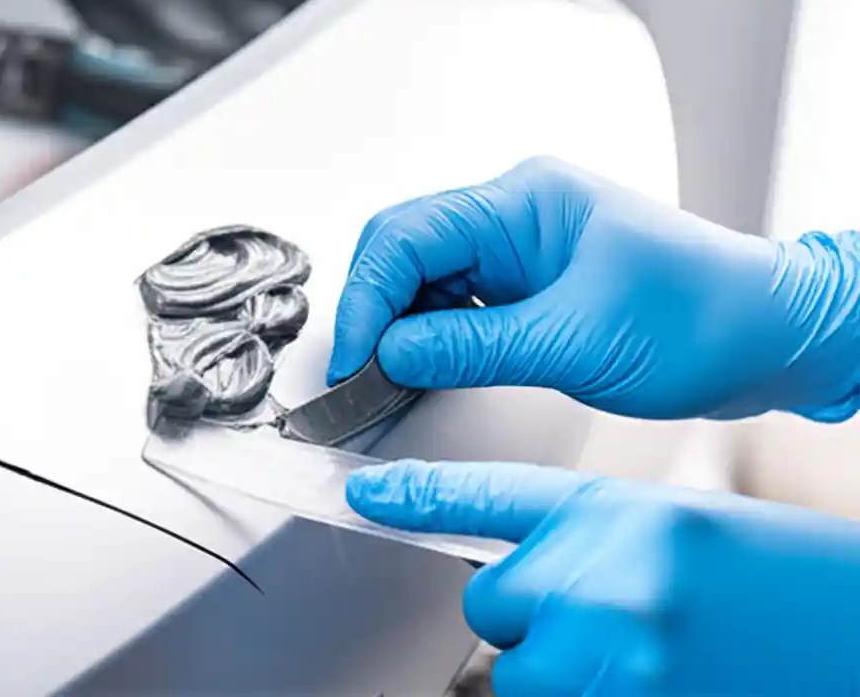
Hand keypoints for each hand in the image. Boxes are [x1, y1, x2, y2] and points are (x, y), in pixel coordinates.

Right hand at [329, 156, 859, 420]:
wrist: (768, 336)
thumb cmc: (702, 317)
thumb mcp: (574, 342)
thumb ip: (471, 348)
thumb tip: (391, 354)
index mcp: (525, 202)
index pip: (408, 235)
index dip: (367, 300)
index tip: (353, 360)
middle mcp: (515, 215)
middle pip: (405, 252)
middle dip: (373, 313)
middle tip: (357, 376)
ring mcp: (519, 249)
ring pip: (424, 280)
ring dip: (398, 329)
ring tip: (381, 382)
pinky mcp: (525, 285)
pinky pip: (454, 304)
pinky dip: (428, 339)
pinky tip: (418, 371)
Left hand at [347, 459, 859, 695]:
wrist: (841, 633)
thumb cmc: (759, 580)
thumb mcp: (664, 529)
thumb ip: (578, 541)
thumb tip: (509, 579)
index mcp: (614, 515)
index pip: (485, 496)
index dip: (414, 496)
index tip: (360, 494)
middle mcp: (599, 581)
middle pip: (493, 606)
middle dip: (532, 614)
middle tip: (609, 612)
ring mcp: (606, 659)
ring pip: (517, 672)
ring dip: (555, 669)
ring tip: (636, 652)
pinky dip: (580, 694)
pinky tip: (642, 676)